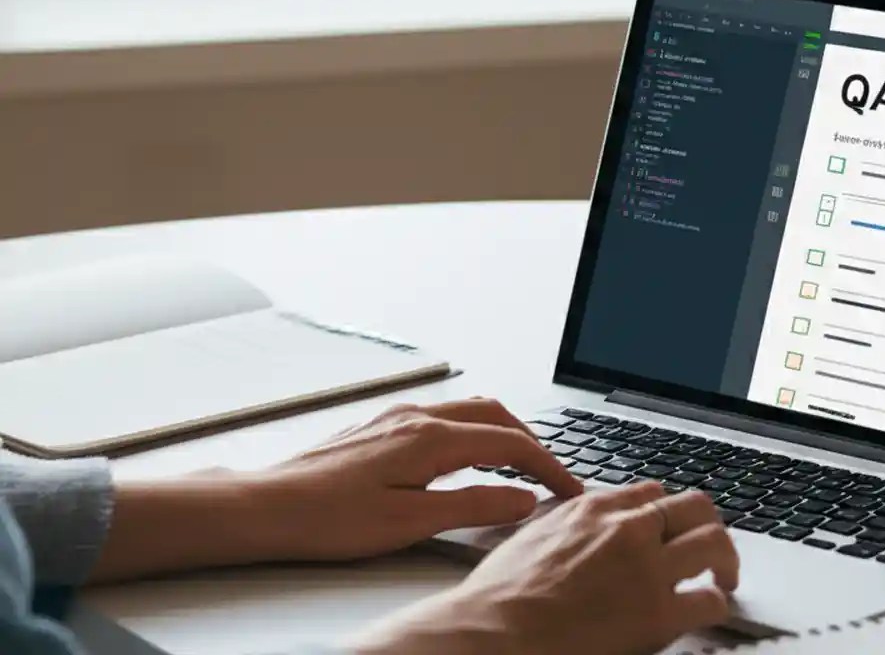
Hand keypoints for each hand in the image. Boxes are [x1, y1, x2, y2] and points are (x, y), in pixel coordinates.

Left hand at [256, 398, 584, 560]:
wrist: (266, 507)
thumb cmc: (326, 518)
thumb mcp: (410, 523)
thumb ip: (473, 507)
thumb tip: (521, 499)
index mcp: (430, 438)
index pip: (511, 444)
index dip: (548, 466)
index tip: (567, 489)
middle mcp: (417, 417)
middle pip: (497, 416)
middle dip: (534, 443)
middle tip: (553, 476)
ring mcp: (397, 417)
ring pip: (470, 410)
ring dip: (504, 433)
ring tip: (520, 465)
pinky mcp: (381, 426)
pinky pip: (444, 416)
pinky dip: (474, 432)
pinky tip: (467, 457)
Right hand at [347, 482, 739, 654]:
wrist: (494, 632)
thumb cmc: (497, 597)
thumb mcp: (530, 536)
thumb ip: (566, 525)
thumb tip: (576, 527)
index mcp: (591, 508)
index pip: (648, 493)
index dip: (663, 511)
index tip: (666, 526)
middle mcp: (626, 529)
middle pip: (692, 506)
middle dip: (705, 523)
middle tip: (708, 544)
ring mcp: (647, 569)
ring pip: (713, 541)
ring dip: (723, 558)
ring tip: (723, 574)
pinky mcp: (659, 613)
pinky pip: (709, 599)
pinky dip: (715, 602)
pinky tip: (709, 608)